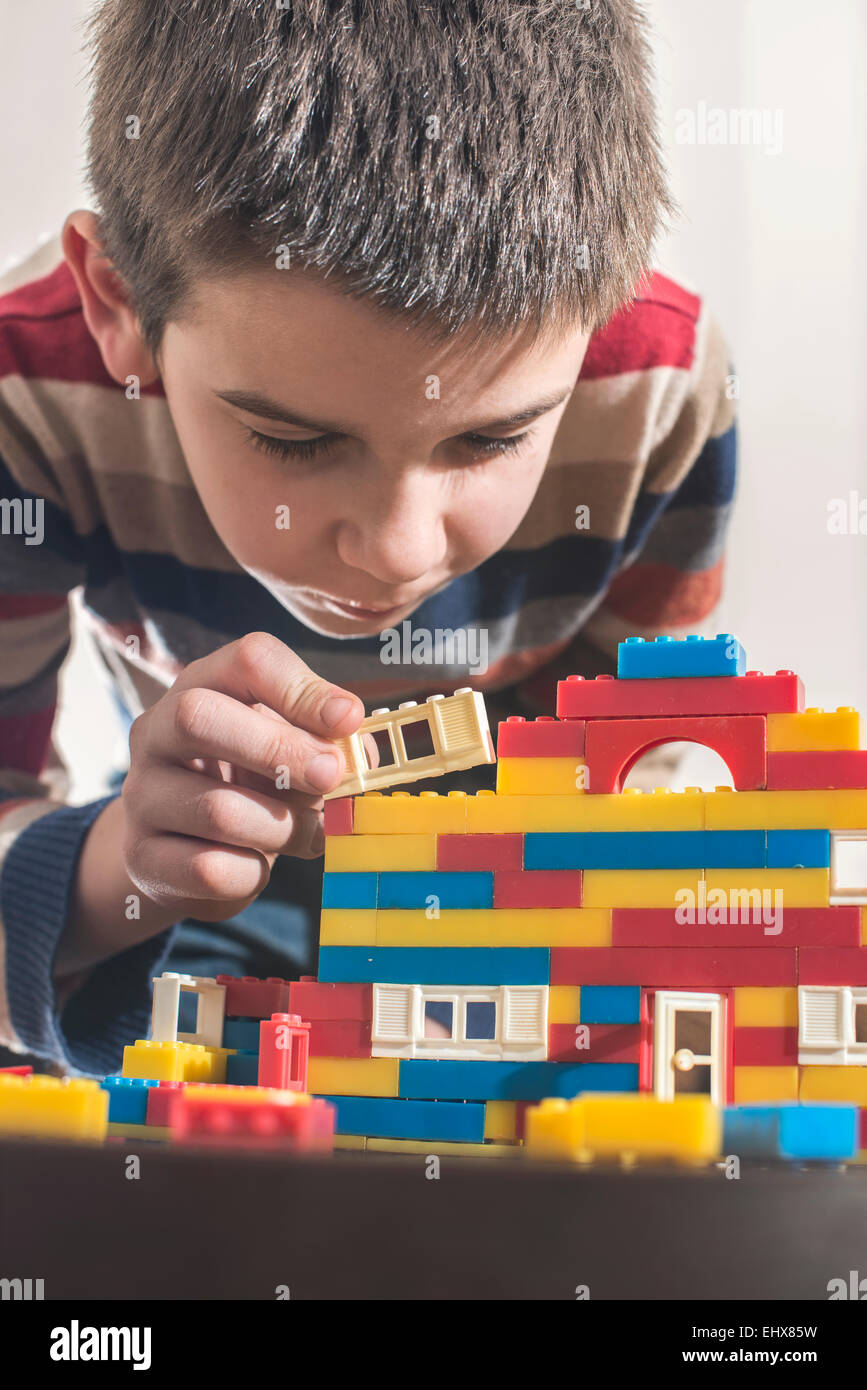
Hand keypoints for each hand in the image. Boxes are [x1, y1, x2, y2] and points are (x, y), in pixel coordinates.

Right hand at [119, 632, 364, 920]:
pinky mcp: (143, 858)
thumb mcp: (288, 753)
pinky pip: (209, 868)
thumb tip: (359, 753)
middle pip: (198, 716)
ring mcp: (142, 796)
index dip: (302, 687)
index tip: (348, 719)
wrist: (182, 855)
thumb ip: (326, 745)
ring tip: (309, 834)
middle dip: (279, 749)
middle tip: (331, 777)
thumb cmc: (250, 787)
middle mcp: (157, 732)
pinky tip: (258, 865)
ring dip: (282, 828)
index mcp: (202, 687)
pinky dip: (252, 873)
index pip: (246, 660)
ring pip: (216, 808)